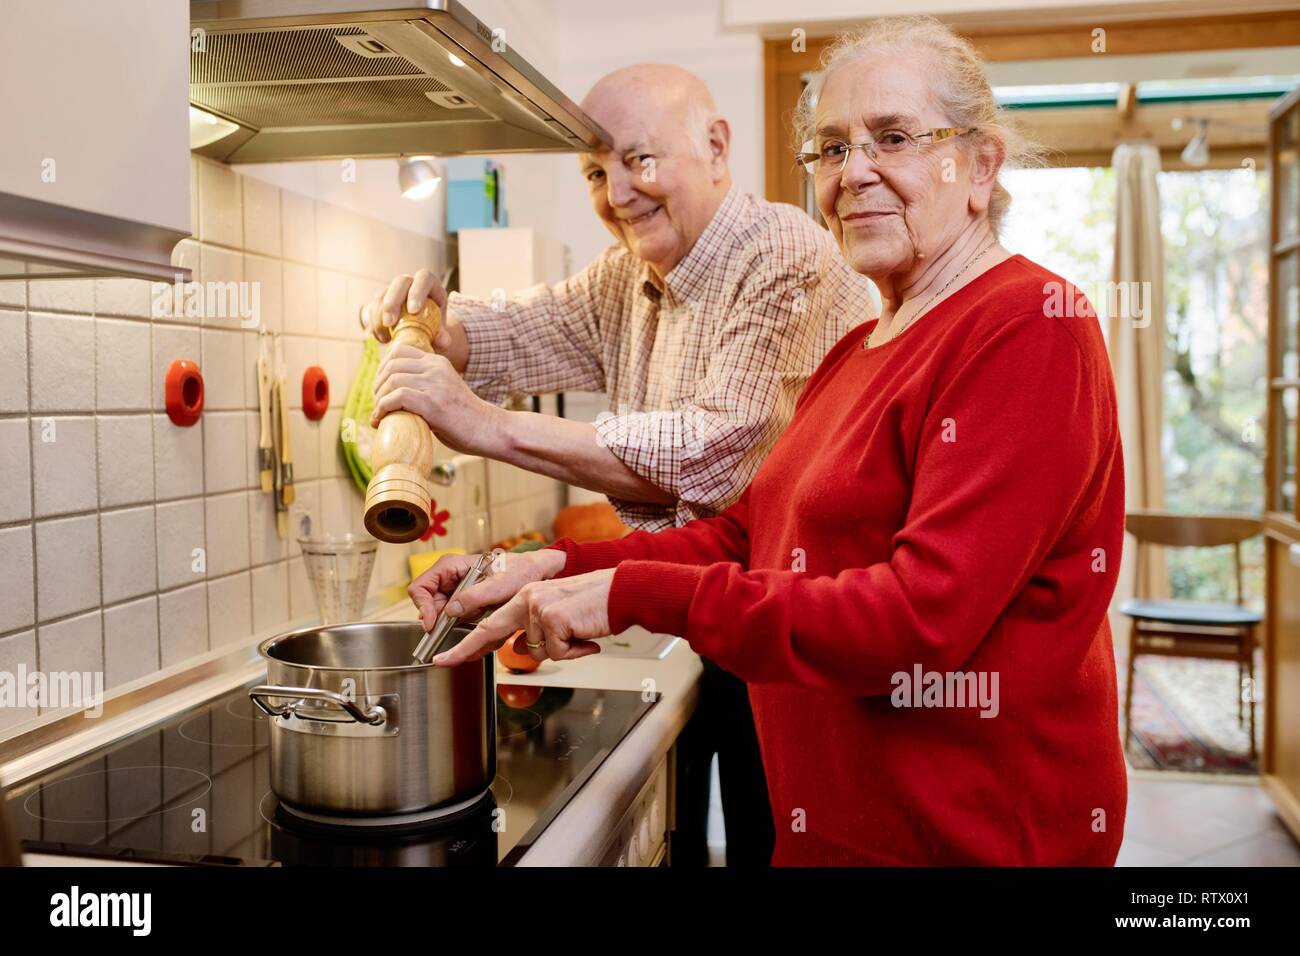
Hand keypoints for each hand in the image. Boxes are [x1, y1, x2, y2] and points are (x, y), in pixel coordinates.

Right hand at [362, 269, 467, 371]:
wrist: (424, 329)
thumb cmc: (436, 326)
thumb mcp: (442, 331)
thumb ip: (443, 335)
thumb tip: (443, 342)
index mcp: (429, 284)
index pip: (423, 279)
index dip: (417, 292)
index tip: (413, 311)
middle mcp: (410, 283)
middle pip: (399, 283)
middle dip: (392, 302)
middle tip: (389, 323)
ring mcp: (394, 290)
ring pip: (382, 295)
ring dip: (380, 316)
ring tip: (385, 337)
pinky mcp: (382, 301)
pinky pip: (374, 308)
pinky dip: (375, 324)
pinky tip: (382, 338)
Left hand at [369, 343, 501, 453]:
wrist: (489, 430)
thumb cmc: (465, 417)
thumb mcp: (445, 390)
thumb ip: (425, 384)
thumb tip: (395, 392)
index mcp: (438, 362)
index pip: (399, 351)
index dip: (383, 367)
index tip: (381, 386)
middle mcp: (435, 368)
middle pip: (391, 365)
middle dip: (378, 385)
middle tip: (378, 403)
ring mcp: (434, 384)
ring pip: (391, 381)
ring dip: (379, 399)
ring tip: (379, 413)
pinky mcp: (432, 403)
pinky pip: (396, 398)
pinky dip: (382, 409)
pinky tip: (380, 420)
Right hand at [408, 548, 567, 630]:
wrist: (537, 572)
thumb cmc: (521, 570)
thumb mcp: (499, 584)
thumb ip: (473, 596)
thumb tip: (450, 611)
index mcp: (451, 566)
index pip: (420, 588)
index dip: (423, 608)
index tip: (433, 626)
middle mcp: (450, 578)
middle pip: (430, 606)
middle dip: (441, 623)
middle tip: (453, 636)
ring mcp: (458, 590)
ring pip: (444, 616)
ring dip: (455, 628)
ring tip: (472, 635)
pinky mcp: (467, 602)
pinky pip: (458, 620)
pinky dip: (467, 628)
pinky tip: (481, 632)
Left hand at [432, 569, 614, 666]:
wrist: (619, 592)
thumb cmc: (593, 605)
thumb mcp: (557, 615)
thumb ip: (533, 630)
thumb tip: (519, 647)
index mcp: (525, 597)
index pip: (490, 623)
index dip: (467, 642)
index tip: (446, 656)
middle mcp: (527, 598)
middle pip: (490, 630)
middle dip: (464, 649)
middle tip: (442, 662)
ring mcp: (538, 607)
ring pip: (537, 652)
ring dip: (562, 651)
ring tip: (579, 634)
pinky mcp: (553, 618)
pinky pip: (557, 653)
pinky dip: (574, 652)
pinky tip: (585, 637)